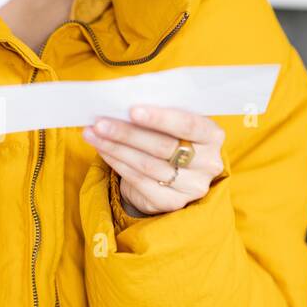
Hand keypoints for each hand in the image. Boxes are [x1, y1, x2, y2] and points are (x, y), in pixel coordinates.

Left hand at [82, 104, 225, 216]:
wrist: (174, 174)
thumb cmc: (171, 137)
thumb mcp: (173, 123)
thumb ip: (158, 113)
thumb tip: (121, 103)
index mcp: (213, 135)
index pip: (188, 125)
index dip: (160, 118)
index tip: (131, 110)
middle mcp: (209, 163)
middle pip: (163, 147)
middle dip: (127, 133)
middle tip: (99, 123)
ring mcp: (192, 186)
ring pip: (147, 165)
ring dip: (115, 148)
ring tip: (93, 134)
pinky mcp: (173, 203)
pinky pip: (140, 181)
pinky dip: (117, 163)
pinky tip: (103, 150)